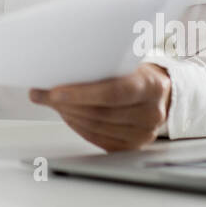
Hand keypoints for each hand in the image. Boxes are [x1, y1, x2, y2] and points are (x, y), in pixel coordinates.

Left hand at [29, 63, 171, 151]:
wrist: (161, 92)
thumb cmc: (138, 72)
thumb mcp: (127, 61)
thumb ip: (100, 63)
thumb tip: (56, 65)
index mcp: (152, 86)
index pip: (113, 93)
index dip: (81, 94)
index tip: (55, 91)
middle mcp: (152, 113)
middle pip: (101, 113)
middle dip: (68, 104)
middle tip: (45, 95)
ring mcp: (144, 133)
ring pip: (96, 127)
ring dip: (69, 115)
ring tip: (53, 103)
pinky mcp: (132, 145)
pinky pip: (98, 139)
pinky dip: (78, 127)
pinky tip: (68, 114)